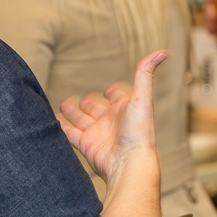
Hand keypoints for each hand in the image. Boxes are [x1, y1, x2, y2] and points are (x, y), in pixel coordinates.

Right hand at [59, 50, 165, 181]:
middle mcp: (111, 121)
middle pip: (96, 109)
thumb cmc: (139, 132)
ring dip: (73, 113)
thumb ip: (145, 73)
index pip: (117, 97)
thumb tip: (162, 52)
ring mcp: (98, 134)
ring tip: (63, 105)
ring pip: (82, 120)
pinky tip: (54, 122)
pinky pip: (71, 135)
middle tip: (77, 99)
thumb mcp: (142, 97)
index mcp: (125, 109)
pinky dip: (63, 129)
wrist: (130, 163)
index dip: (113, 92)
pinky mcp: (87, 146)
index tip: (108, 90)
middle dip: (87, 103)